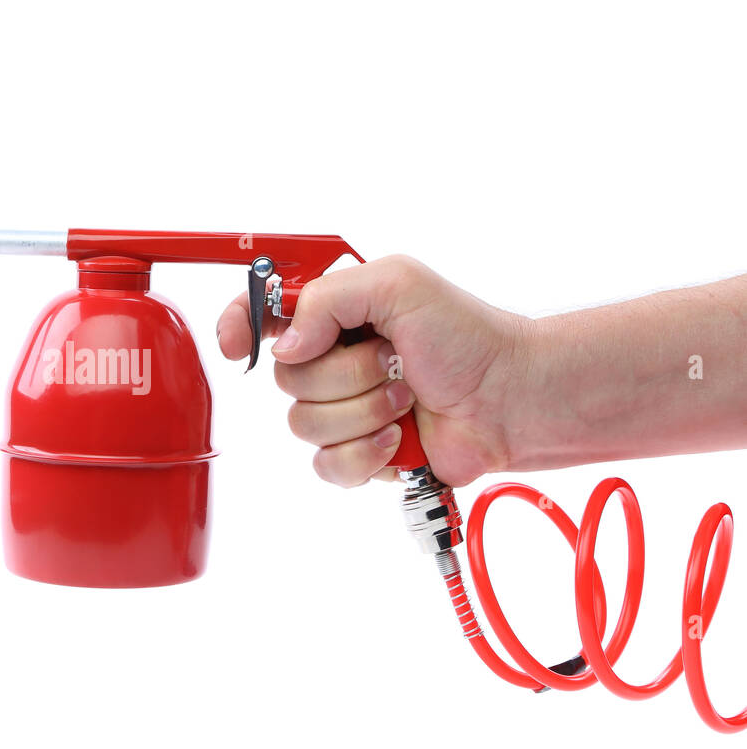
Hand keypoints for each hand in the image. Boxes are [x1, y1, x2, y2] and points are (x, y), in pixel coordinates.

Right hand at [217, 255, 529, 487]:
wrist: (509, 398)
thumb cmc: (467, 335)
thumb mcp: (395, 284)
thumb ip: (327, 299)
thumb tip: (288, 346)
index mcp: (334, 312)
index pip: (261, 314)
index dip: (240, 326)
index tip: (239, 346)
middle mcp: (331, 359)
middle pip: (285, 378)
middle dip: (343, 373)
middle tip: (392, 360)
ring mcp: (343, 409)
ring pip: (303, 424)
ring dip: (363, 411)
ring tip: (406, 398)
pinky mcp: (358, 453)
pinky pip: (327, 464)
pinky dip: (368, 452)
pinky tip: (401, 436)